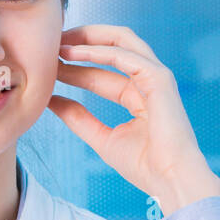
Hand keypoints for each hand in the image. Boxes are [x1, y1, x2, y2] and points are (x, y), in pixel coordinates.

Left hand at [47, 23, 219, 215]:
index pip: (103, 73)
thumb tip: (50, 101)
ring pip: (121, 41)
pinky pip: (124, 55)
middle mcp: (148, 81)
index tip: (48, 65)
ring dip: (88, 38)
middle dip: (82, 41)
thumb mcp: (101, 138)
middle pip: (113, 47)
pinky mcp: (159, 78)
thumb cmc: (144, 166)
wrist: (170, 180)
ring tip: (58, 42)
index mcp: (138, 96)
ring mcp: (156, 77)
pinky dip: (97, 51)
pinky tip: (73, 52)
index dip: (75, 66)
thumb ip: (77, 118)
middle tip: (51, 42)